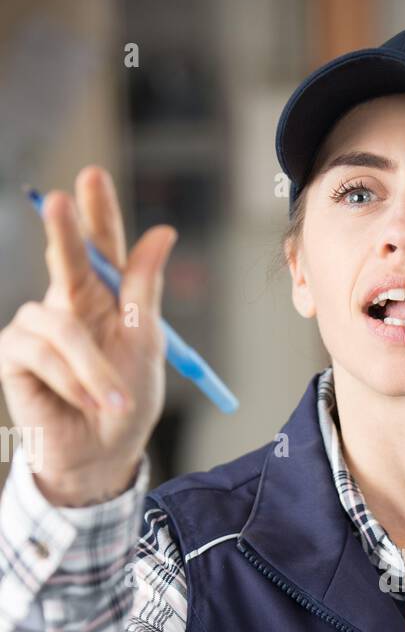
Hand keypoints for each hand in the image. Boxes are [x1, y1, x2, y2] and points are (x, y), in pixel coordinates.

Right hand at [0, 165, 176, 505]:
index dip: (96, 212)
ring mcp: (36, 329)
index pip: (100, 246)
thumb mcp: (145, 344)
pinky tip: (84, 402)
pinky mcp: (13, 356)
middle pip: (64, 257)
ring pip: (60, 327)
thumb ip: (144, 288)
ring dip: (93, 369)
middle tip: (61, 200)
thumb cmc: (125, 400)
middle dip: (63, 230)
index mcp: (103, 296)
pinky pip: (40, 354)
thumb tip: (162, 231)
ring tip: (114, 400)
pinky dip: (71, 381)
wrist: (102, 453)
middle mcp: (65, 304)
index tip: (91, 177)